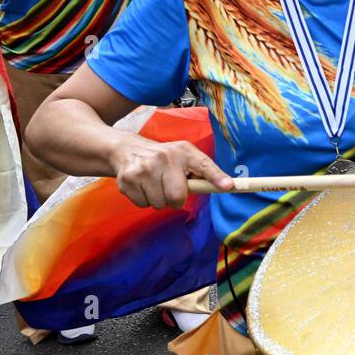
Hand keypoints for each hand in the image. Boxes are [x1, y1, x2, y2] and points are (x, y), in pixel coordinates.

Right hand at [110, 136, 232, 209]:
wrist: (129, 150)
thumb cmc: (166, 158)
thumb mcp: (185, 157)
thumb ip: (203, 172)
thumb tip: (226, 186)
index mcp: (184, 152)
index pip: (204, 165)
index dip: (216, 177)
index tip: (228, 186)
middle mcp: (164, 158)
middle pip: (177, 197)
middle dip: (176, 199)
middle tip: (171, 188)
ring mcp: (143, 169)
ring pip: (159, 204)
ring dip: (159, 200)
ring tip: (156, 185)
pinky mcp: (127, 180)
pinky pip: (143, 204)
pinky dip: (145, 200)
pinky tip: (144, 186)